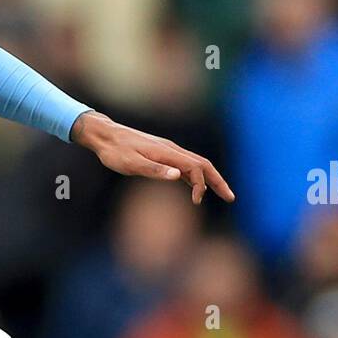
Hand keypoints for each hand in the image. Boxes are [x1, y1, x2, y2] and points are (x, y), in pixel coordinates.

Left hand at [71, 110, 233, 204]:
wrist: (105, 135)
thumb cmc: (115, 152)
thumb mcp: (131, 164)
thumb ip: (154, 170)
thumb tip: (177, 175)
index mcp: (167, 153)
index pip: (195, 168)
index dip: (201, 185)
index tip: (196, 201)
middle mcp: (172, 150)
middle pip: (204, 165)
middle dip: (218, 181)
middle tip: (231, 198)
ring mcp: (168, 152)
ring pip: (196, 165)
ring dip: (210, 180)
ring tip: (222, 194)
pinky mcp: (162, 155)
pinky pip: (185, 166)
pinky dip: (195, 177)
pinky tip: (195, 188)